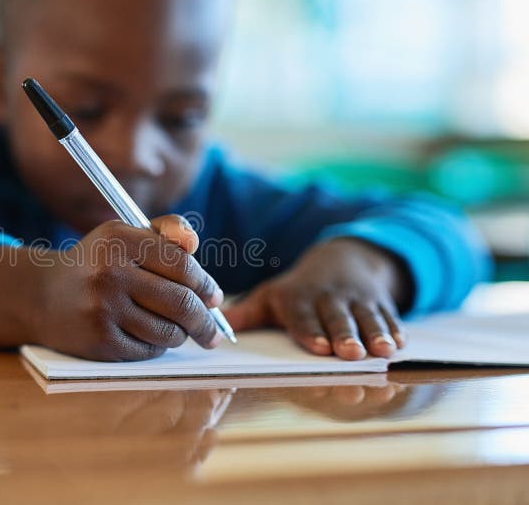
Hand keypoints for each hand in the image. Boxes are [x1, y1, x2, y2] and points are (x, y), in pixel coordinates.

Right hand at [0, 214, 225, 360]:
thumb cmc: (97, 263)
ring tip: (178, 331)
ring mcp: (102, 309)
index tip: (214, 297)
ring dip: (180, 335)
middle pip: (180, 302)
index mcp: (119, 239)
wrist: (41, 295)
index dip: (205, 284)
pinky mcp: (98, 341)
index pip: (182, 265)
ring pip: (168, 331)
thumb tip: (194, 244)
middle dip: (204, 321)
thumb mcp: (125, 236)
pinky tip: (149, 338)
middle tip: (212, 331)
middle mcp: (109, 272)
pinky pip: (147, 350)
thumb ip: (166, 231)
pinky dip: (156, 347)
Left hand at [223, 238, 411, 359]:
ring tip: (383, 352)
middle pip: (337, 318)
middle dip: (345, 335)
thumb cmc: (299, 290)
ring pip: (366, 318)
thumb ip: (246, 314)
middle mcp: (328, 297)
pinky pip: (389, 315)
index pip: (303, 316)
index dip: (310, 331)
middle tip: (350, 354)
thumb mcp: (271, 296)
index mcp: (298, 298)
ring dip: (375, 334)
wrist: (343, 261)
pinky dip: (395, 328)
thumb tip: (212, 328)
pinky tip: (401, 344)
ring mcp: (357, 299)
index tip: (318, 347)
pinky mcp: (380, 302)